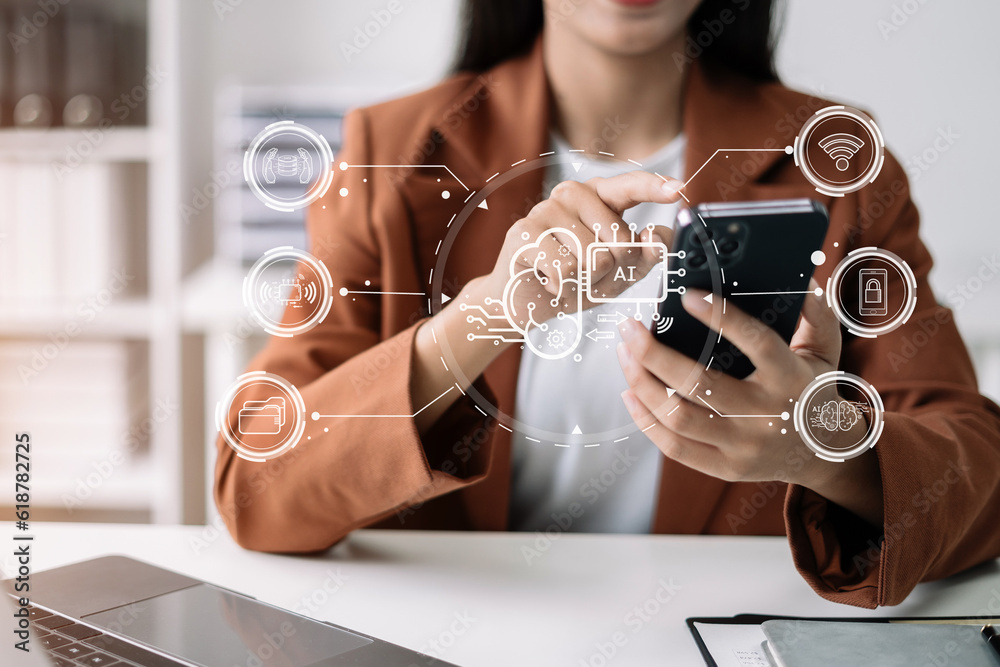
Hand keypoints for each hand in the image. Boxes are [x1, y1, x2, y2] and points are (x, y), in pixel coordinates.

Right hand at [482, 171, 681, 329]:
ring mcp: (547, 208)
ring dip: (584, 283)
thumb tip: (659, 237)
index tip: (679, 190)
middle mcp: (573, 194)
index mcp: (600, 196)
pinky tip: (548, 281)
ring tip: (565, 279)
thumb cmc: (574, 281)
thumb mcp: (620, 273)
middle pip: (620, 241)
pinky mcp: (525, 231)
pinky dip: (563, 288)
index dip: (654, 187)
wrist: (525, 302)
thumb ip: (646, 255)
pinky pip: (567, 270)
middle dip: (609, 273)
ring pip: (595, 259)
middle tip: (584, 275)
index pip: (632, 187)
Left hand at [616, 281, 883, 525]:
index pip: (756, 342)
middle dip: (653, 354)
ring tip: (624, 355)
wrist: (824, 453)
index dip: (722, 317)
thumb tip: (800, 278)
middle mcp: (766, 415)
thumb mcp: (826, 349)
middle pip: (698, 385)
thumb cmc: (814, 390)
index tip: (688, 295)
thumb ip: (816, 313)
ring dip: (643, 383)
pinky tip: (631, 392)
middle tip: (629, 328)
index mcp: (791, 378)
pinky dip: (645, 419)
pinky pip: (674, 447)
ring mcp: (744, 446)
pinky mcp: (725, 468)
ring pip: (678, 417)